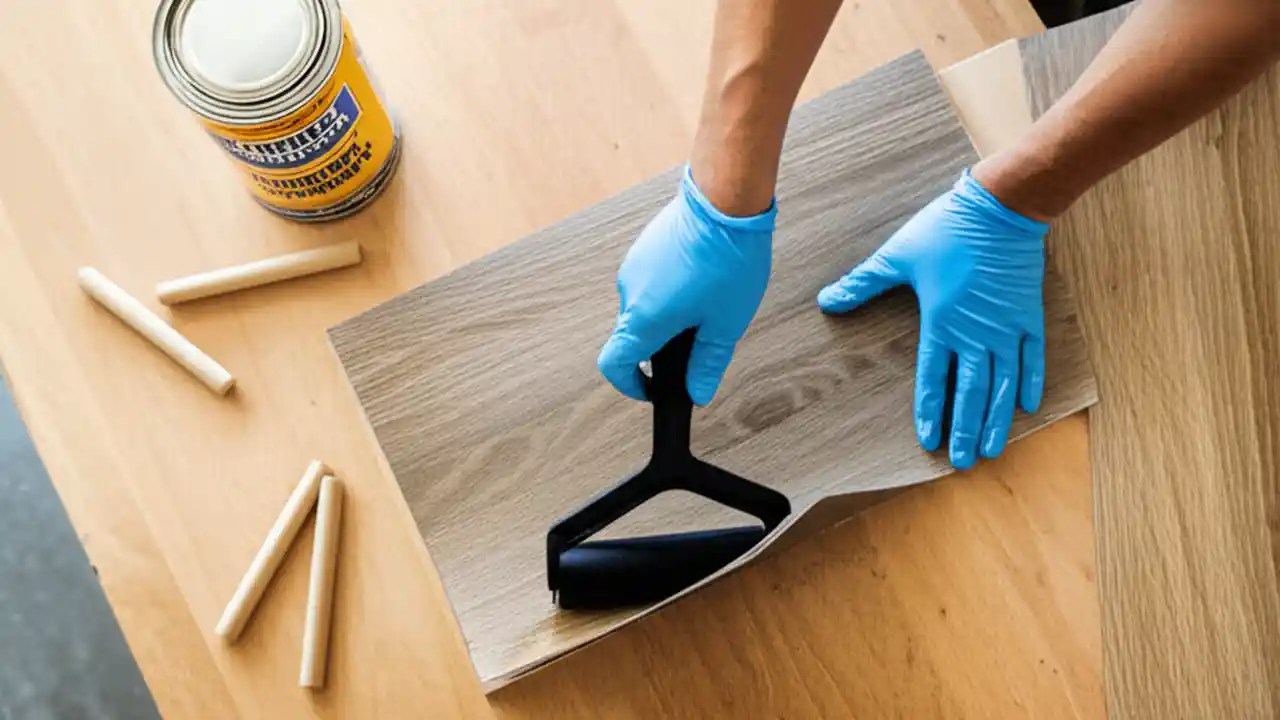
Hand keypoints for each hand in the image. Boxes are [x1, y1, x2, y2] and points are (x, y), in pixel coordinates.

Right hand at [598, 166, 775, 404]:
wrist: (724, 197)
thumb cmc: (728, 257)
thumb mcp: (726, 323)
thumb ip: (707, 363)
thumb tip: (698, 391)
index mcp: (645, 319)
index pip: (614, 364)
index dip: (630, 385)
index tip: (650, 390)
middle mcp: (630, 293)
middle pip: (633, 336)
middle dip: (663, 345)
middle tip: (701, 337)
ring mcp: (633, 267)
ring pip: (643, 307)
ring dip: (667, 314)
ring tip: (707, 300)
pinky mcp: (643, 248)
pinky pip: (649, 281)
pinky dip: (667, 290)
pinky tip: (700, 278)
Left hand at [817, 170, 1048, 468]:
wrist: (1001, 207)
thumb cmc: (946, 230)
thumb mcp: (897, 256)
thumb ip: (863, 283)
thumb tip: (827, 301)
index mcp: (942, 324)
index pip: (934, 380)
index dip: (931, 412)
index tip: (930, 441)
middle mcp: (976, 334)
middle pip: (971, 393)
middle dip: (965, 430)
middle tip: (962, 462)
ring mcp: (1006, 328)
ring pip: (1003, 385)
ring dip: (996, 419)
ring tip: (992, 448)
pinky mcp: (1029, 316)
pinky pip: (1032, 359)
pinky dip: (1030, 384)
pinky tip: (1027, 408)